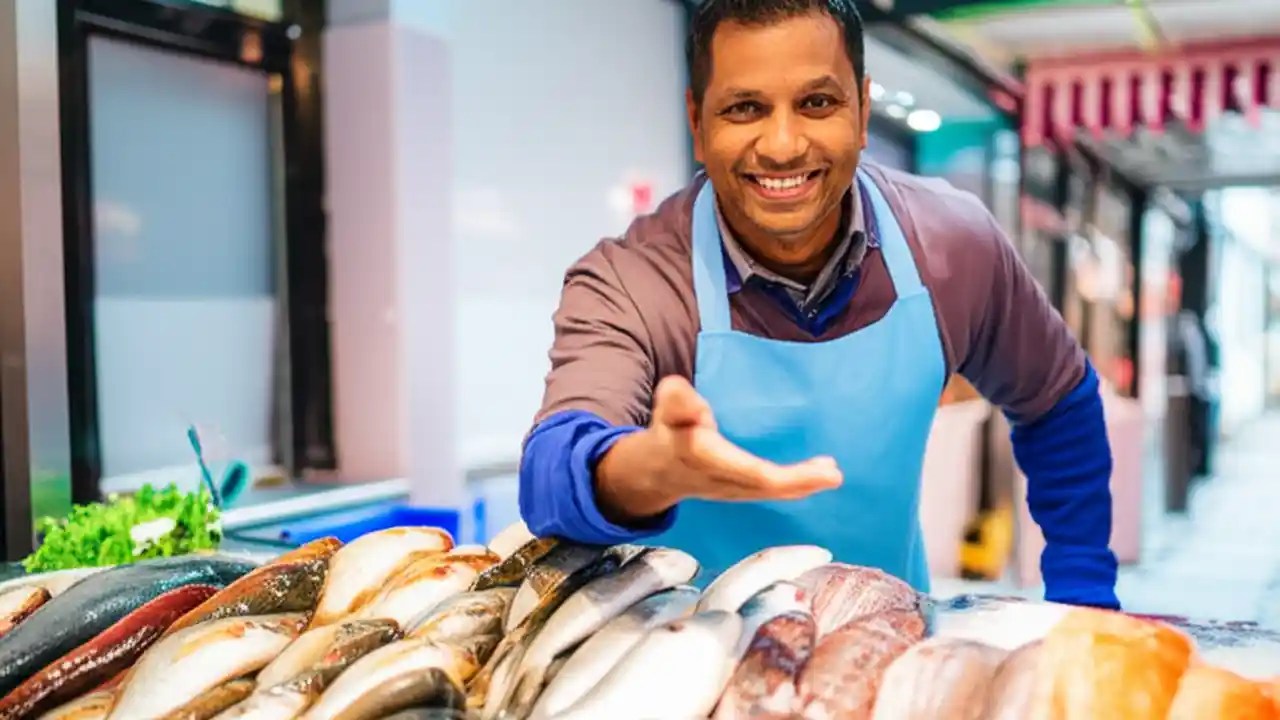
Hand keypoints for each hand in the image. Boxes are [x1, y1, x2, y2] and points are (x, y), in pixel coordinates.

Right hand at [595, 375, 842, 523]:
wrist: (658, 470)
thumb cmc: (670, 431)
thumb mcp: (667, 409)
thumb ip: (677, 400)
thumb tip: (692, 402)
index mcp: (709, 460)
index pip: (747, 472)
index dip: (778, 475)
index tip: (807, 468)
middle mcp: (725, 480)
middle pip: (766, 487)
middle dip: (800, 482)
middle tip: (833, 474)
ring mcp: (735, 490)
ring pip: (773, 492)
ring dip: (804, 484)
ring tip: (831, 472)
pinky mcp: (743, 490)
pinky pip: (773, 490)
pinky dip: (798, 484)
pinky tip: (820, 473)